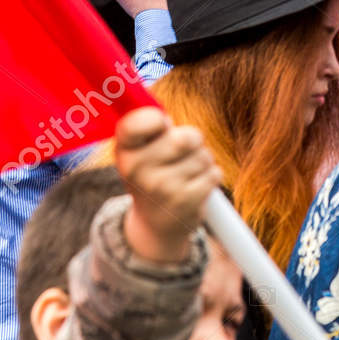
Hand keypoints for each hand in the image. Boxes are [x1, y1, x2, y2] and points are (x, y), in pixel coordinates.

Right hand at [116, 107, 221, 263]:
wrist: (156, 224)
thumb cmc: (152, 174)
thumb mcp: (140, 151)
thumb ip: (148, 127)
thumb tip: (161, 115)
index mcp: (124, 151)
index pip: (136, 122)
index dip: (156, 119)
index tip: (161, 124)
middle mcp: (138, 170)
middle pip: (187, 137)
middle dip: (192, 141)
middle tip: (179, 153)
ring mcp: (162, 188)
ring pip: (203, 155)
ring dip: (201, 161)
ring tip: (185, 173)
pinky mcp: (185, 202)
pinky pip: (214, 173)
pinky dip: (210, 177)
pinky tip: (194, 186)